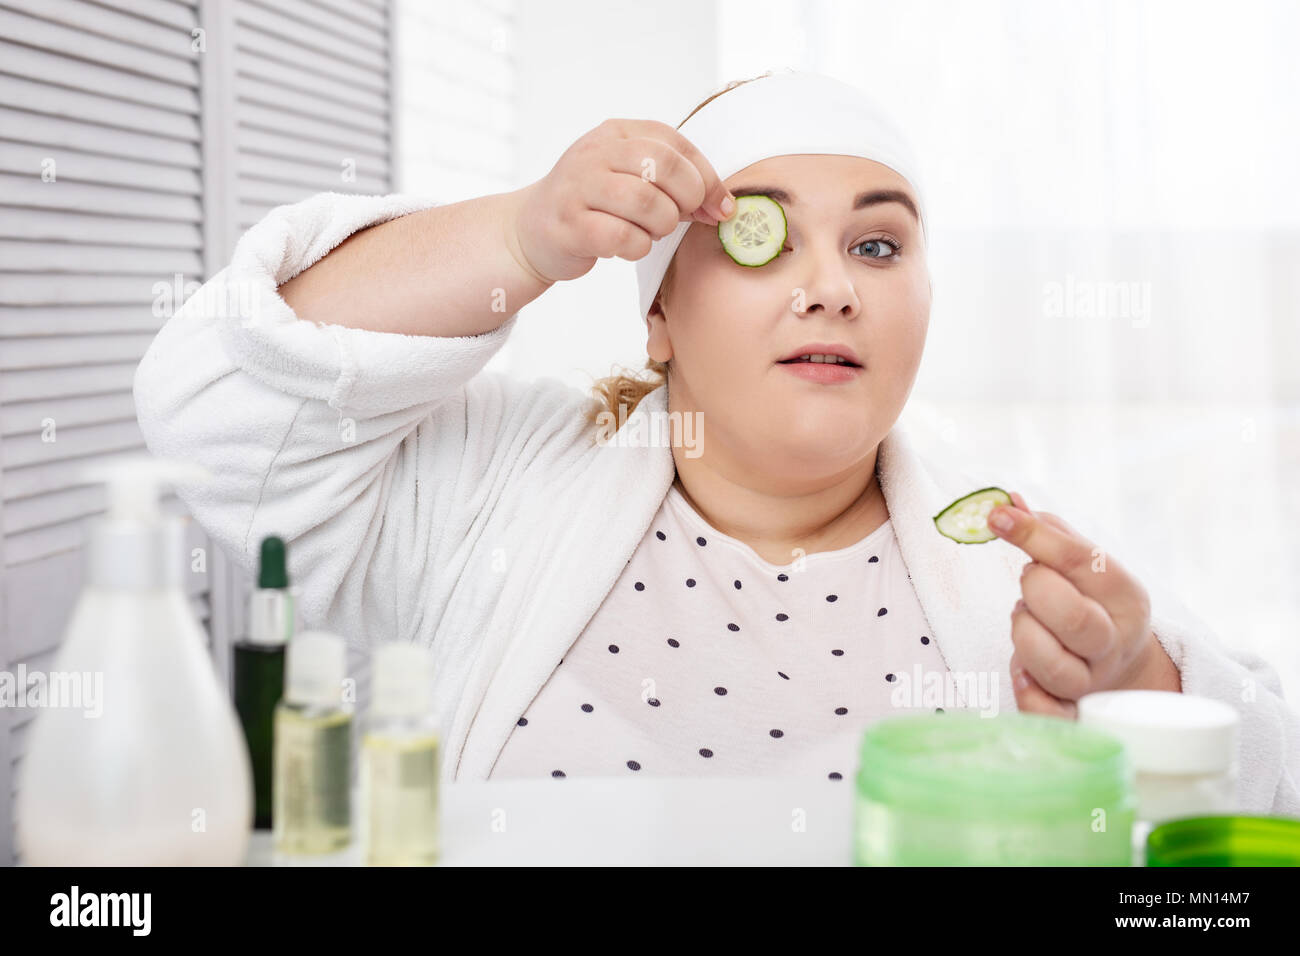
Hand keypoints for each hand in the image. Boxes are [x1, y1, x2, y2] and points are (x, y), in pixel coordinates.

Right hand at [513, 118, 734, 283]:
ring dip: (661, 226)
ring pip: (646, 202)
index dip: (707, 178)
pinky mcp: (569, 225)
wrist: (531, 231)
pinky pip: (623, 236)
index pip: (676, 144)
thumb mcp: (631, 180)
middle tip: (681, 219)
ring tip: (649, 232)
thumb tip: (725, 207)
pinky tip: (627, 246)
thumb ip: (677, 186)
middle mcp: (594, 152)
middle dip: (686, 199)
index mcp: (616, 133)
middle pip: (664, 166)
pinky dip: (637, 247)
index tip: (720, 208)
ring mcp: (578, 187)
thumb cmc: (593, 206)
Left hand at [989, 491, 1180, 717]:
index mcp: (1124, 596)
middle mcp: (1114, 642)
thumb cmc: (1092, 604)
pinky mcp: (1072, 716)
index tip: (997, 518)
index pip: (1080, 561)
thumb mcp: (1085, 566)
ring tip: (1026, 620)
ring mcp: (1094, 683)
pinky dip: (1027, 692)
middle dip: (1035, 591)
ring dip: (1024, 636)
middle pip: (1073, 617)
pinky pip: (1046, 714)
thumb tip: (1007, 501)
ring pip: (1053, 665)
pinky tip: (1022, 670)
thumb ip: (1048, 532)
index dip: (1033, 535)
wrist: (1123, 671)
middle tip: (1029, 583)